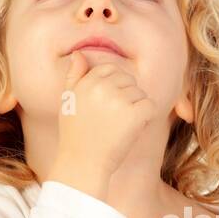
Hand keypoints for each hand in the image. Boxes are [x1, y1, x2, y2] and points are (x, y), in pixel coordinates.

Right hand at [57, 50, 157, 177]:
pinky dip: (146, 118)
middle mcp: (101, 87)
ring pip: (140, 93)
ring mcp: (118, 100)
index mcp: (86, 82)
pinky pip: (150, 106)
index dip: (113, 86)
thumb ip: (74, 76)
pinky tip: (132, 129)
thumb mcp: (68, 101)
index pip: (110, 69)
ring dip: (136, 108)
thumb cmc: (75, 134)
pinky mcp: (133, 114)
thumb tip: (78, 54)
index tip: (108, 105)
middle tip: (114, 118)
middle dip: (126, 95)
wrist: (82, 163)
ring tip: (120, 126)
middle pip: (128, 79)